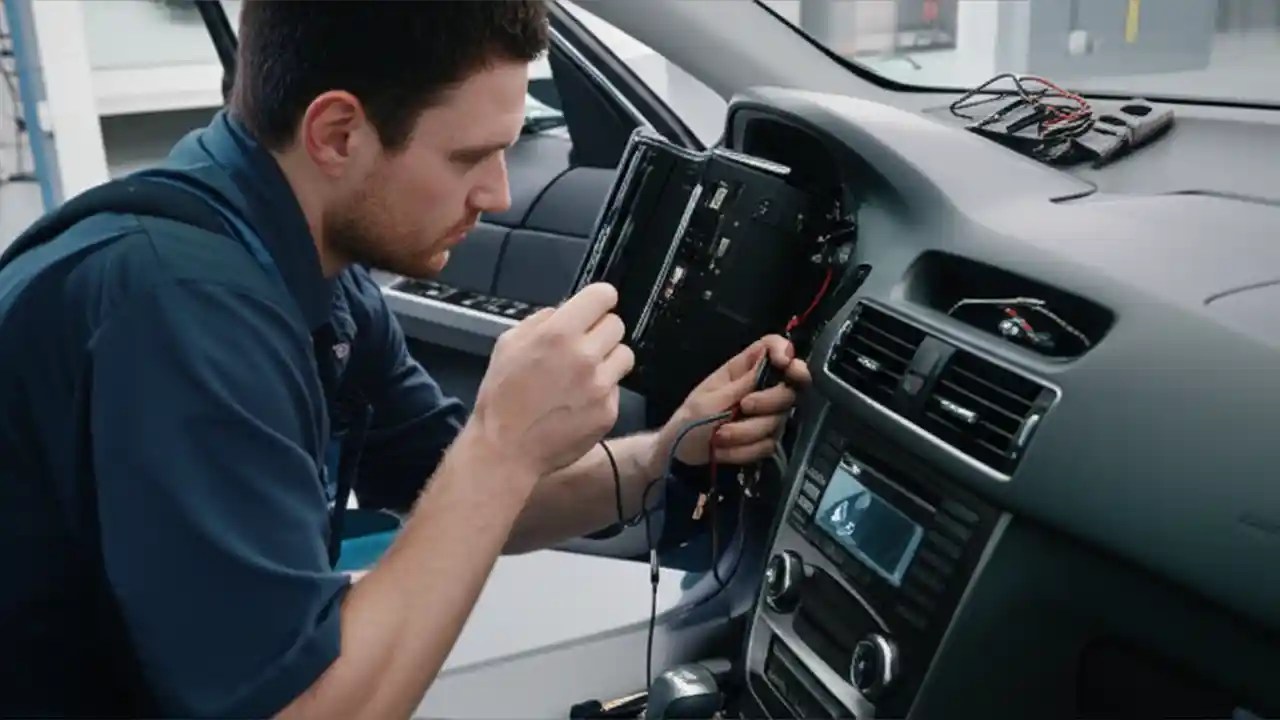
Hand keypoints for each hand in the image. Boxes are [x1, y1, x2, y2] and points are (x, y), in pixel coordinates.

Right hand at [470, 283, 633, 478]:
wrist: (505, 449)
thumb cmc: (501, 396)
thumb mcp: (508, 344)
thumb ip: (541, 320)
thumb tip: (566, 310)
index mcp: (558, 334)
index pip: (603, 296)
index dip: (599, 300)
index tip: (595, 308)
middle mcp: (585, 356)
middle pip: (617, 324)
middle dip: (600, 331)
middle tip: (584, 346)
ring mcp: (600, 386)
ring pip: (625, 355)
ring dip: (608, 359)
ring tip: (586, 373)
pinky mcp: (608, 411)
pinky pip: (616, 388)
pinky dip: (603, 390)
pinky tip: (580, 401)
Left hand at [654, 334, 810, 469]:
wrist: (681, 455)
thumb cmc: (690, 420)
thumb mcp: (710, 400)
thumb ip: (743, 383)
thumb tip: (771, 358)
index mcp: (743, 370)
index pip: (774, 348)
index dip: (785, 352)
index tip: (784, 364)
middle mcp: (760, 389)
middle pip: (788, 388)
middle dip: (767, 401)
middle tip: (743, 406)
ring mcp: (766, 415)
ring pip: (777, 421)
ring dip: (746, 432)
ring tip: (720, 436)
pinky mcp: (766, 440)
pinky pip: (768, 444)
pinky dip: (744, 450)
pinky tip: (725, 449)